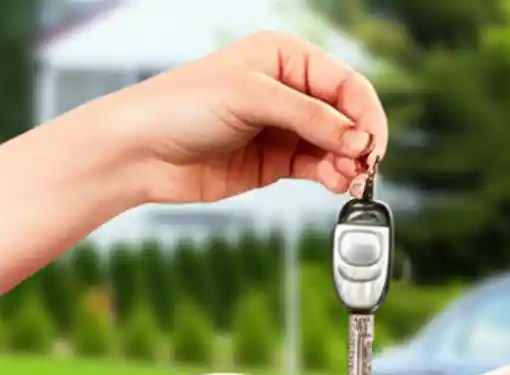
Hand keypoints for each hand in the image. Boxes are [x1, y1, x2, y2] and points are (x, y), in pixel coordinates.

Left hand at [95, 31, 386, 204]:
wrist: (138, 152)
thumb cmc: (180, 107)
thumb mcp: (250, 98)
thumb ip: (309, 117)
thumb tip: (358, 139)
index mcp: (285, 56)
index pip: (345, 83)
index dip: (364, 114)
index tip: (371, 144)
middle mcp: (290, 90)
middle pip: (347, 116)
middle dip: (359, 142)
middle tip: (363, 167)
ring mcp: (284, 127)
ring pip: (337, 146)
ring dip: (347, 164)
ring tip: (345, 179)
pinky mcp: (277, 161)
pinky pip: (319, 167)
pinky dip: (332, 177)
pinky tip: (334, 183)